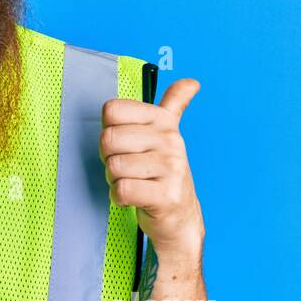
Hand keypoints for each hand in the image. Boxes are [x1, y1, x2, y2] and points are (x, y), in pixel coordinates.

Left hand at [99, 78, 204, 261]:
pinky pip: (122, 190)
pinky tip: (133, 199)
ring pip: (113, 166)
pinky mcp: (166, 196)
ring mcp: (171, 168)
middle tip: (129, 169)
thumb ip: (174, 106)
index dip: (109, 130)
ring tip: (135, 184)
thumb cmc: (162, 174)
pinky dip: (119, 198)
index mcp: (164, 121)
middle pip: (108, 139)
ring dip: (115, 180)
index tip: (126, 145)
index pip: (111, 111)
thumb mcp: (167, 135)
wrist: (180, 218)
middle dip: (110, 159)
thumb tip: (192, 82)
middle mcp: (171, 141)